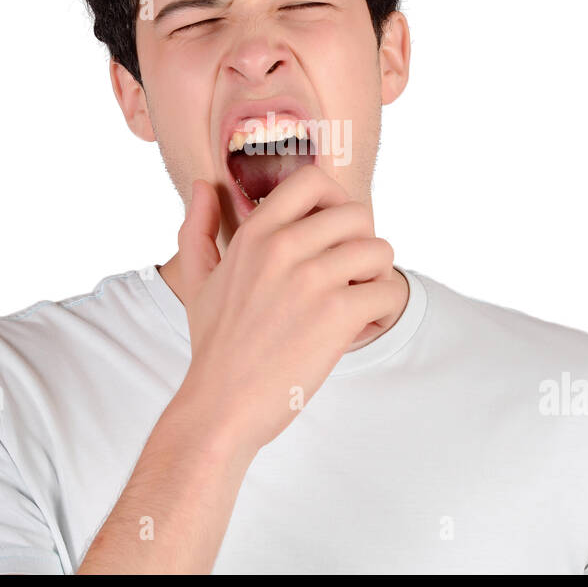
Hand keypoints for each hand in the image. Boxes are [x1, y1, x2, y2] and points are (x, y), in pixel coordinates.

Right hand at [172, 165, 400, 456]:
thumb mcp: (196, 280)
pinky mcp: (336, 314)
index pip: (314, 180)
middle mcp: (283, 247)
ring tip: (358, 305)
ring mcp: (311, 279)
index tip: (334, 235)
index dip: (336, 202)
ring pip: (380, 251)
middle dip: (363, 246)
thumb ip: (197, 228)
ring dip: (378, 280)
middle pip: (359, 214)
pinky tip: (360, 329)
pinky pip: (390, 291)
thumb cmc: (214, 347)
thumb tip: (201, 185)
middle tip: (350, 278)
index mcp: (255, 234)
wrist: (221, 406)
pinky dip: (385, 312)